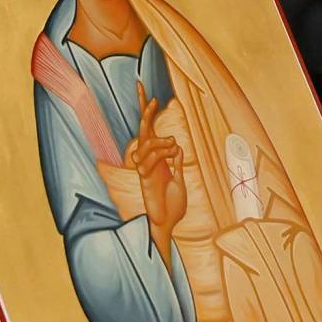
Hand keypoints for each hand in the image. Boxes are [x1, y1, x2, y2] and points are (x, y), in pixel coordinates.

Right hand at [126, 84, 186, 247]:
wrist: (166, 224)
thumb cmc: (173, 205)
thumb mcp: (178, 179)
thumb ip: (176, 163)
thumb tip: (176, 146)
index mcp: (158, 159)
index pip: (150, 133)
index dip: (149, 115)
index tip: (153, 97)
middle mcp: (148, 161)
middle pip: (143, 131)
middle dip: (144, 113)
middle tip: (150, 96)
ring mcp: (145, 168)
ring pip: (146, 143)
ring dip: (160, 140)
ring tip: (173, 144)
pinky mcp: (144, 178)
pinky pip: (147, 159)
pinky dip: (160, 152)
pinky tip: (172, 153)